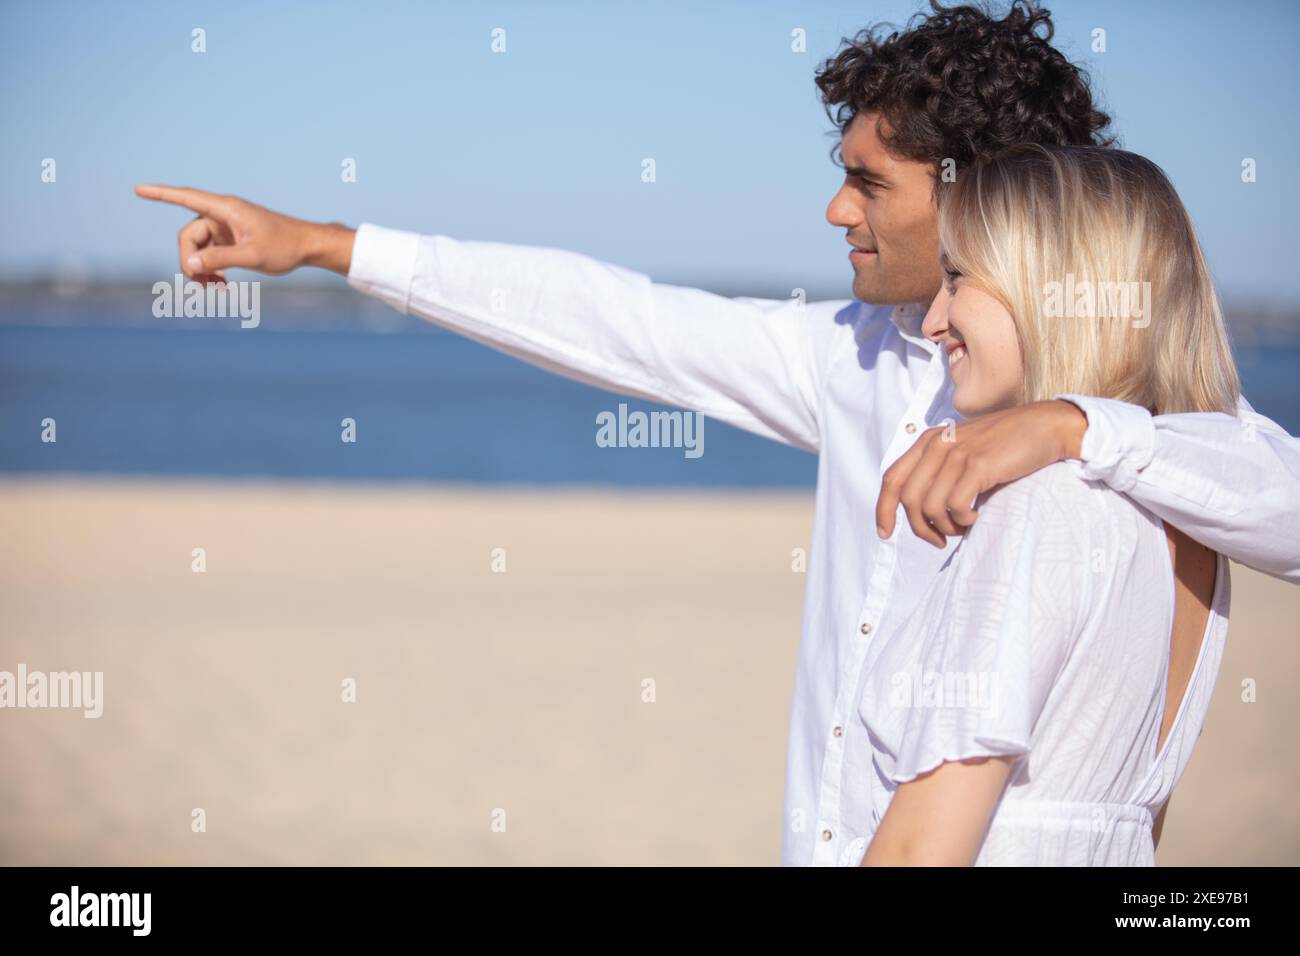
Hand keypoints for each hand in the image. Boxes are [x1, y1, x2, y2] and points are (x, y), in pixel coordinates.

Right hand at [133, 184, 354, 280]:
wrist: (307, 247)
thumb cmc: (285, 247)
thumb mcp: (253, 256)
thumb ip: (221, 259)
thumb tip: (190, 265)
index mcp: (226, 209)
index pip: (187, 197)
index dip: (161, 194)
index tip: (138, 189)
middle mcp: (222, 215)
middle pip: (189, 236)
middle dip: (190, 261)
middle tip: (201, 284)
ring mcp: (226, 228)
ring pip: (198, 248)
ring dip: (200, 269)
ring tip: (215, 289)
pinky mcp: (231, 240)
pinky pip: (210, 254)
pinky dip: (211, 269)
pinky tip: (219, 285)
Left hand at [875, 399, 1088, 546]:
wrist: (1045, 426)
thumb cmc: (1006, 445)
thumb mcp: (963, 450)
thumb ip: (939, 471)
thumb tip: (921, 514)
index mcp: (928, 441)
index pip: (892, 479)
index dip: (884, 510)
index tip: (885, 534)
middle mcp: (937, 445)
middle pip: (908, 499)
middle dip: (920, 528)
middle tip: (940, 540)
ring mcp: (957, 454)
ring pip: (930, 507)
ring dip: (945, 527)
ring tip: (963, 526)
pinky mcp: (978, 465)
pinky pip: (955, 506)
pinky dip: (963, 520)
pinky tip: (976, 517)